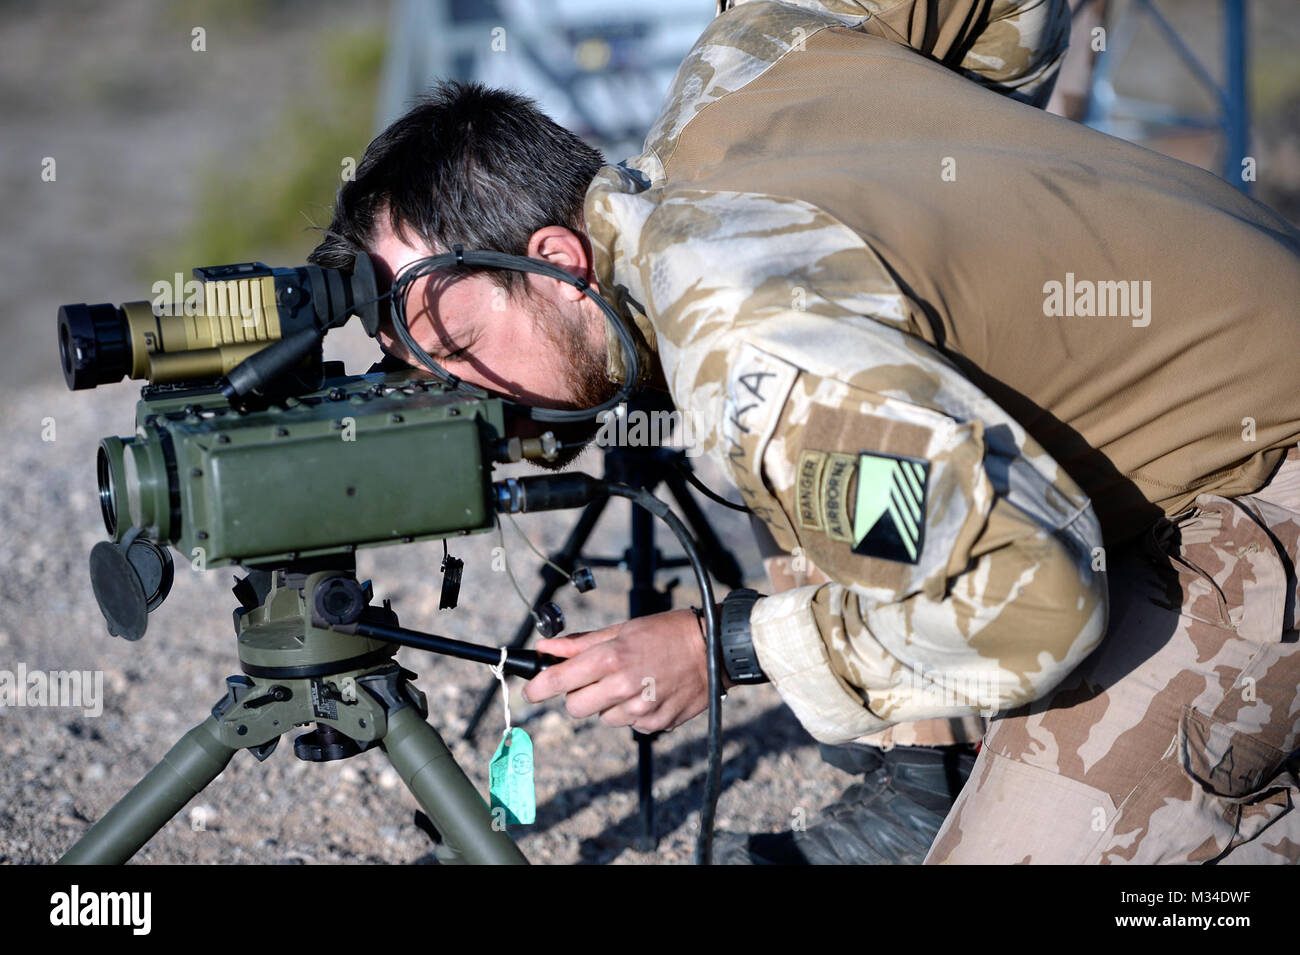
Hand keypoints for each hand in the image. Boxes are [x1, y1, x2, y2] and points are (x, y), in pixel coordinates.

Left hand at [523, 609, 709, 733]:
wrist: (714, 650)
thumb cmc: (668, 632)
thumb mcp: (623, 629)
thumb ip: (581, 643)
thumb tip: (546, 648)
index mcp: (611, 658)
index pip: (560, 680)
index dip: (538, 688)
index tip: (530, 692)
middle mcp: (623, 686)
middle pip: (576, 708)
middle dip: (577, 696)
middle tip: (594, 680)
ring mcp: (640, 709)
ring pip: (603, 718)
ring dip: (608, 704)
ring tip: (631, 682)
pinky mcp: (655, 723)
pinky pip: (630, 724)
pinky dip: (633, 711)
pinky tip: (649, 692)